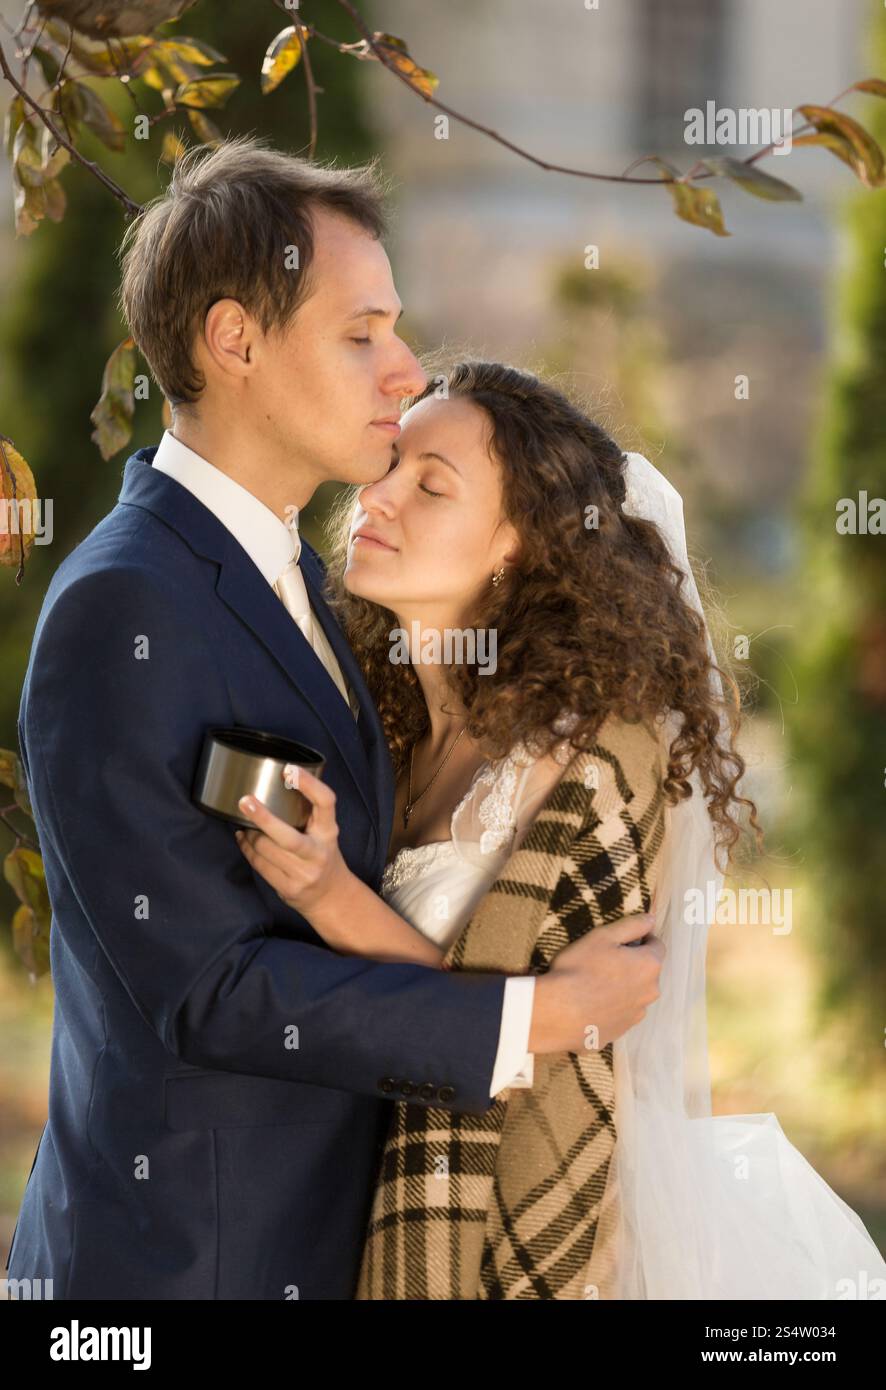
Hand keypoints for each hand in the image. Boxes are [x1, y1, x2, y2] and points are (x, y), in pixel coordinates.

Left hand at [234, 765, 349, 917]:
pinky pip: (260, 865)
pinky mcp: (289, 888)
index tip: (289, 769)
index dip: (309, 784)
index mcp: (329, 832)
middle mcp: (318, 853)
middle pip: (287, 836)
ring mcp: (303, 873)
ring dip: (249, 835)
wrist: (332, 897)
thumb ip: (308, 814)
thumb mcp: (324, 833)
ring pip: (266, 850)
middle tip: (244, 801)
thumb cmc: (322, 855)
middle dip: (263, 818)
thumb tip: (274, 784)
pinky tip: (243, 840)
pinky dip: (247, 849)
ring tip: (244, 825)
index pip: (325, 803)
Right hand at [528, 911, 664, 1053]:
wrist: (559, 1013)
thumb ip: (631, 925)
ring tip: (596, 984)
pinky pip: (620, 1014)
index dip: (643, 938)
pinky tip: (590, 1004)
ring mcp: (636, 1016)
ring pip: (635, 995)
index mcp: (649, 966)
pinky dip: (611, 1008)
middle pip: (647, 972)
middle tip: (606, 960)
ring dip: (624, 988)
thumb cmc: (580, 968)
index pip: (658, 946)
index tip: (624, 939)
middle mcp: (650, 993)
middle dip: (633, 965)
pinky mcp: (620, 1032)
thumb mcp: (602, 936)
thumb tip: (652, 918)